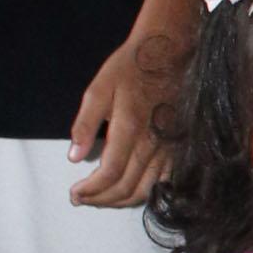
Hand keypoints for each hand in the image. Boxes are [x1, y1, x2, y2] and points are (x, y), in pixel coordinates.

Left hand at [69, 30, 181, 206]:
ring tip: (101, 198)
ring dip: (120, 201)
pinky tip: (130, 189)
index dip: (91, 190)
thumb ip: (85, 124)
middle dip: (100, 199)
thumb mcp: (99, 89)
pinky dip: (144, 193)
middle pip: (127, 188)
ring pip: (146, 190)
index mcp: (129, 130)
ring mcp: (169, 148)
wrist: (170, 51)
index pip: (110, 174)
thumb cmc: (132, 67)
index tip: (75, 193)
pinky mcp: (178, 147)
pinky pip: (164, 181)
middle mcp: (152, 144)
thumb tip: (74, 157)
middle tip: (82, 198)